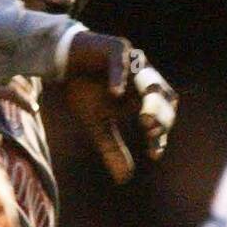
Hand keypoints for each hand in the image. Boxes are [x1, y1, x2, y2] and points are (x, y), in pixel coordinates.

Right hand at [63, 34, 178, 181]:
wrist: (62, 62)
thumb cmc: (85, 90)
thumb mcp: (98, 124)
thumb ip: (113, 148)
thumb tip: (125, 179)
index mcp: (145, 94)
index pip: (162, 115)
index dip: (160, 134)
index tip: (154, 153)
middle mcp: (143, 75)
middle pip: (164, 96)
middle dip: (160, 117)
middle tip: (151, 133)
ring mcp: (131, 60)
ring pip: (148, 79)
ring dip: (149, 100)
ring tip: (145, 121)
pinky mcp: (114, 47)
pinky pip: (121, 60)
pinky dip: (119, 76)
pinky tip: (115, 93)